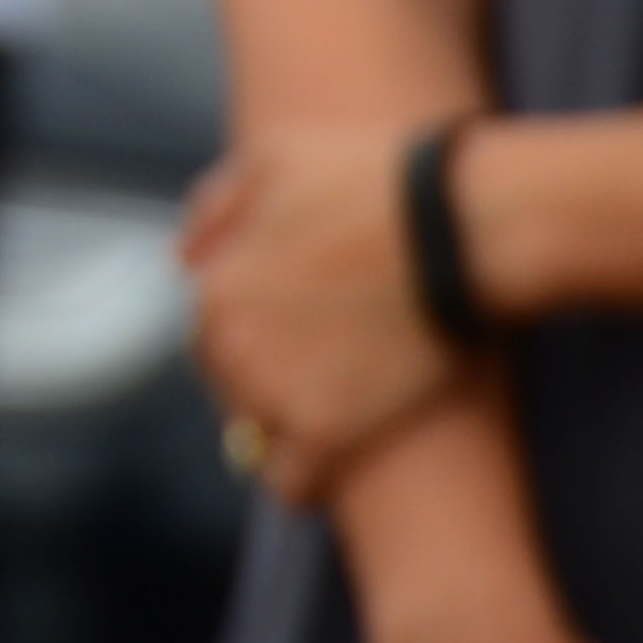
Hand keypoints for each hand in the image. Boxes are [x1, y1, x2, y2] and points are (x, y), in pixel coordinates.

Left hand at [188, 119, 462, 496]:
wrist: (461, 226)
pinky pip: (290, 483)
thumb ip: (216, 209)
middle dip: (266, 382)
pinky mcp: (328, 432)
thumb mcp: (272, 160)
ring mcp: (274, 392)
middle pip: (230, 386)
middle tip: (330, 372)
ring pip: (256, 434)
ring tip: (345, 408)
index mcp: (213, 287)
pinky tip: (335, 467)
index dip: (253, 336)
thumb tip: (181, 259)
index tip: (299, 337)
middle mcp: (229, 346)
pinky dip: (306, 482)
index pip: (208, 335)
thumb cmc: (375, 181)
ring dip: (288, 427)